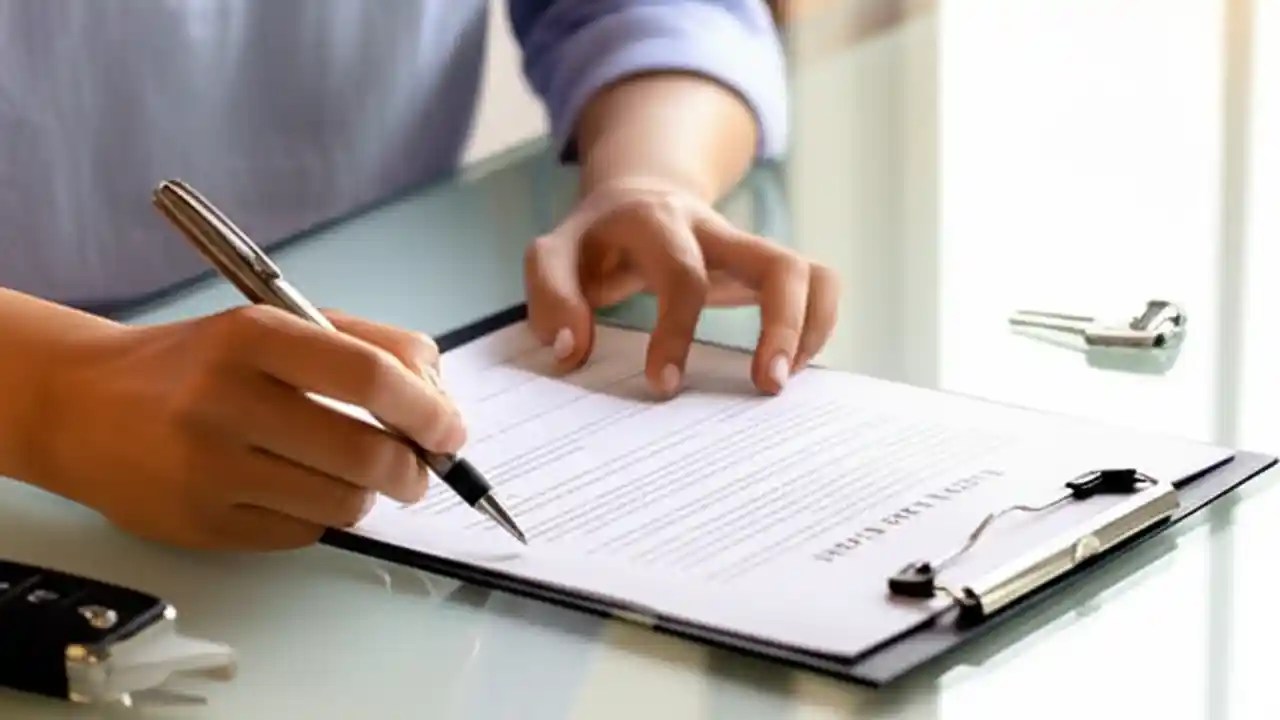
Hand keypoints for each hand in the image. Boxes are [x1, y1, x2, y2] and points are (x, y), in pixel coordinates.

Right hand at [29, 306, 462, 550]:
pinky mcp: (201, 523)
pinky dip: (321, 518)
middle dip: (413, 469)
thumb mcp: (272, 326)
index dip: (428, 408)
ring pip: (342, 503)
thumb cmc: (199, 364)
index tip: (450, 430)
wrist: (82, 404)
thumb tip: (438, 399)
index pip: (370, 376)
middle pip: (365, 452)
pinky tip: (298, 491)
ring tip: (356, 477)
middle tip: (418, 470)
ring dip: (369, 496)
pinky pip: (302, 534)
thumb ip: (363, 347)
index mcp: (253, 336)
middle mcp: (226, 400)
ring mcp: (209, 467)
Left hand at [524, 180, 839, 395]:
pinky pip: (817, 286)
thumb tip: (573, 349)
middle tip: (767, 386)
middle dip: (783, 326)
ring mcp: (748, 249)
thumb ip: (551, 295)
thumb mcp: (552, 255)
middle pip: (780, 263)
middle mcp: (716, 231)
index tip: (664, 385)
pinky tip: (785, 367)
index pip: (683, 275)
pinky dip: (817, 328)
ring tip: (781, 381)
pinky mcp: (767, 269)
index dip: (676, 332)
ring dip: (811, 330)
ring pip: (813, 273)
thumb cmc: (594, 241)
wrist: (636, 198)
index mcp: (658, 224)